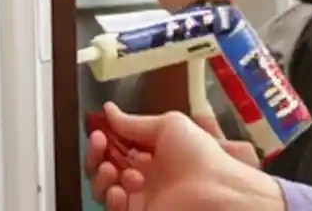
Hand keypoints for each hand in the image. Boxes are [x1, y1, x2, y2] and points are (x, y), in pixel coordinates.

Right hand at [90, 103, 286, 210]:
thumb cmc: (199, 156)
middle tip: (99, 143)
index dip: (105, 139)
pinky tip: (118, 190)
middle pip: (106, 167)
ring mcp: (142, 199)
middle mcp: (146, 177)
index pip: (118, 147)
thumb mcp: (169, 125)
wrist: (214, 191)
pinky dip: (110, 199)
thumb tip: (109, 110)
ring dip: (101, 177)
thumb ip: (134, 122)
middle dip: (97, 154)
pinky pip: (113, 209)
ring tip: (111, 169)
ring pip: (104, 189)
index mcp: (155, 154)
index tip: (99, 131)